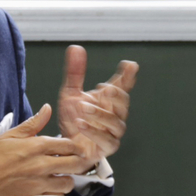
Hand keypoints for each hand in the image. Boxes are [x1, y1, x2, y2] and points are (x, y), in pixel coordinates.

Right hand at [0, 105, 93, 195]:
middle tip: (73, 162)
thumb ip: (33, 124)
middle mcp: (41, 165)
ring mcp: (39, 183)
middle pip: (75, 164)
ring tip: (60, 177)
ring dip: (67, 179)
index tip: (75, 148)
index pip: (70, 145)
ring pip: (68, 183)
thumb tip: (46, 109)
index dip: (76, 146)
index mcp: (37, 146)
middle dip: (78, 162)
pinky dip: (56, 194)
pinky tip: (50, 189)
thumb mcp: (10, 135)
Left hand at [58, 45, 138, 162]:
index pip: (123, 86)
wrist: (66, 146)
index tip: (129, 66)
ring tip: (83, 107)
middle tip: (105, 89)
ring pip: (116, 122)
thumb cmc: (74, 119)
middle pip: (124, 103)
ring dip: (100, 114)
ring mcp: (113, 132)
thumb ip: (75, 73)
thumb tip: (76, 48)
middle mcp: (115, 114)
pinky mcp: (107, 147)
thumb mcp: (70, 93)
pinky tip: (81, 124)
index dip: (128, 76)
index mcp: (109, 100)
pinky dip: (94, 132)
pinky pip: (106, 140)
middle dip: (117, 95)